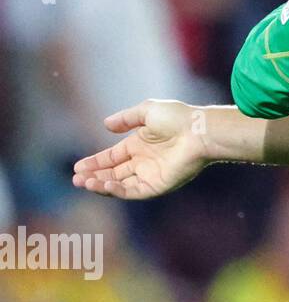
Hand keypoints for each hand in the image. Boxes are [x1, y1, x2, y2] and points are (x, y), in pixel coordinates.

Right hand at [71, 100, 211, 199]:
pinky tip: (104, 184)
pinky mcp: (159, 184)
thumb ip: (126, 118)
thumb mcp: (147, 111)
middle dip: (94, 176)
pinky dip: (118, 190)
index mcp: (140, 144)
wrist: (199, 131)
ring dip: (101, 185)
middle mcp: (144, 161)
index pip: (112, 157)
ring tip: (84, 183)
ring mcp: (151, 174)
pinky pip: (134, 191)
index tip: (78, 167)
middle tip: (76, 179)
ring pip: (121, 184)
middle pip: (113, 173)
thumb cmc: (178, 118)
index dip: (95, 163)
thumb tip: (105, 125)